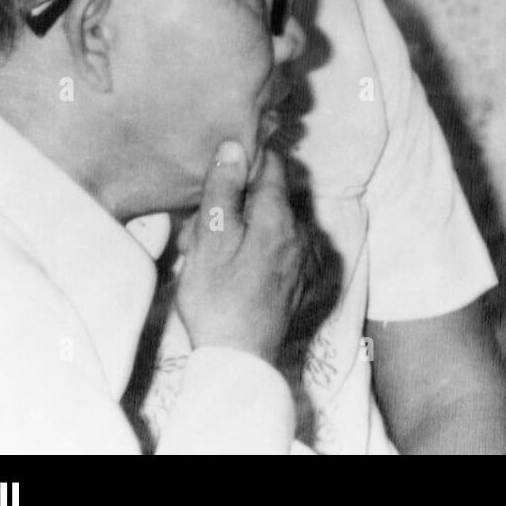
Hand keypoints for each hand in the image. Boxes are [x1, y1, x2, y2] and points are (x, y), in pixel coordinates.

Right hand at [174, 141, 304, 364]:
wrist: (239, 360)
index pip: (271, 166)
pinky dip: (260, 253)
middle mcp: (302, 233)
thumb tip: (236, 146)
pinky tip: (237, 272)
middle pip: (269, 200)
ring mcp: (307, 259)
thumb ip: (224, 189)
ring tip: (210, 258)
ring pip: (273, 227)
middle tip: (197, 233)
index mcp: (279, 217)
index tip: (220, 177)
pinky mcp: (305, 283)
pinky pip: (282, 251)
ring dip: (244, 232)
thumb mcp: (210, 238)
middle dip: (235, 207)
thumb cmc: (218, 298)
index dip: (244, 164)